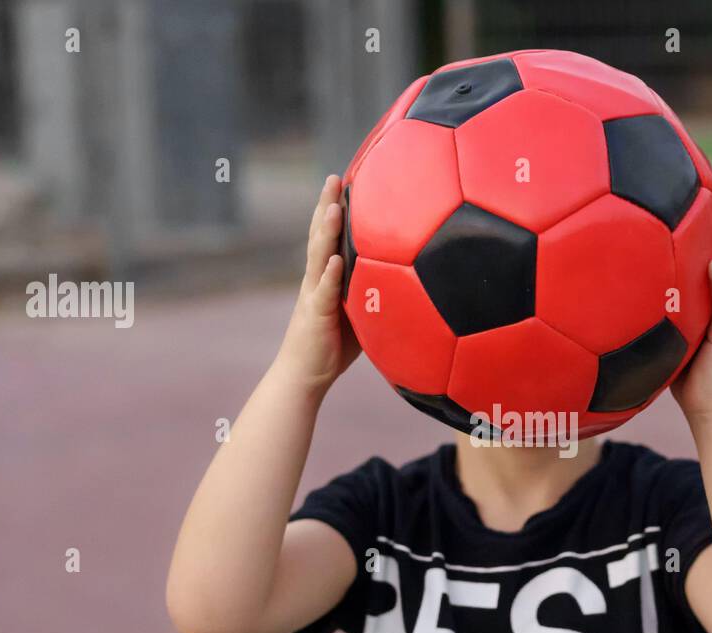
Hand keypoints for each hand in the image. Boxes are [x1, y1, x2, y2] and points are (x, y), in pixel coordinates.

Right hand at [276, 175, 360, 392]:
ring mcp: (314, 296)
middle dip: (326, 205)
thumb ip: (372, 295)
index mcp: (326, 278)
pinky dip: (330, 276)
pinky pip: (325, 293)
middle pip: (319, 237)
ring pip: (319, 258)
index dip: (334, 210)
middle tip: (333, 177)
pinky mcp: (317, 316)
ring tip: (333, 206)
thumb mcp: (358, 315)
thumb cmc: (332, 348)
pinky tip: (336, 260)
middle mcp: (316, 281)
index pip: (329, 237)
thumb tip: (406, 283)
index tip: (343, 182)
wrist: (305, 377)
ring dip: (325, 232)